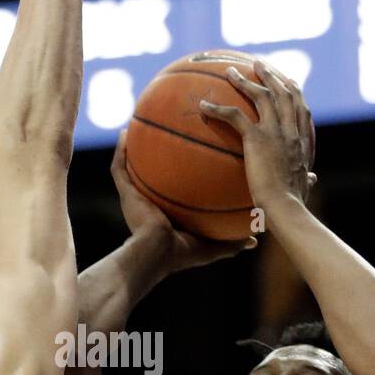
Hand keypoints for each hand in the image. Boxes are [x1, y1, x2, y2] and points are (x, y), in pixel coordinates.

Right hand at [109, 129, 255, 273]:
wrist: (156, 255)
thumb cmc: (183, 252)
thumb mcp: (212, 246)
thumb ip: (232, 240)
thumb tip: (255, 240)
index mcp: (168, 211)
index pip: (176, 185)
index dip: (183, 168)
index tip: (196, 148)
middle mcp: (150, 200)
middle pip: (154, 169)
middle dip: (158, 149)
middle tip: (170, 127)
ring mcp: (135, 196)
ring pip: (132, 164)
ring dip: (135, 143)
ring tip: (139, 119)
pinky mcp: (125, 193)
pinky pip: (119, 167)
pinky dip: (120, 150)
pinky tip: (126, 132)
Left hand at [199, 61, 316, 208]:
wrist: (286, 207)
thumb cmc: (294, 204)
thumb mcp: (305, 188)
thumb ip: (309, 181)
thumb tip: (314, 180)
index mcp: (302, 143)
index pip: (301, 111)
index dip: (294, 94)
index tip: (288, 82)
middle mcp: (291, 132)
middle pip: (283, 94)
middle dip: (271, 77)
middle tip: (258, 65)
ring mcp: (275, 132)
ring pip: (261, 96)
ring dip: (245, 81)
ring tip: (230, 71)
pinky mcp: (257, 138)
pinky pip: (234, 116)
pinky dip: (217, 109)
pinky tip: (203, 105)